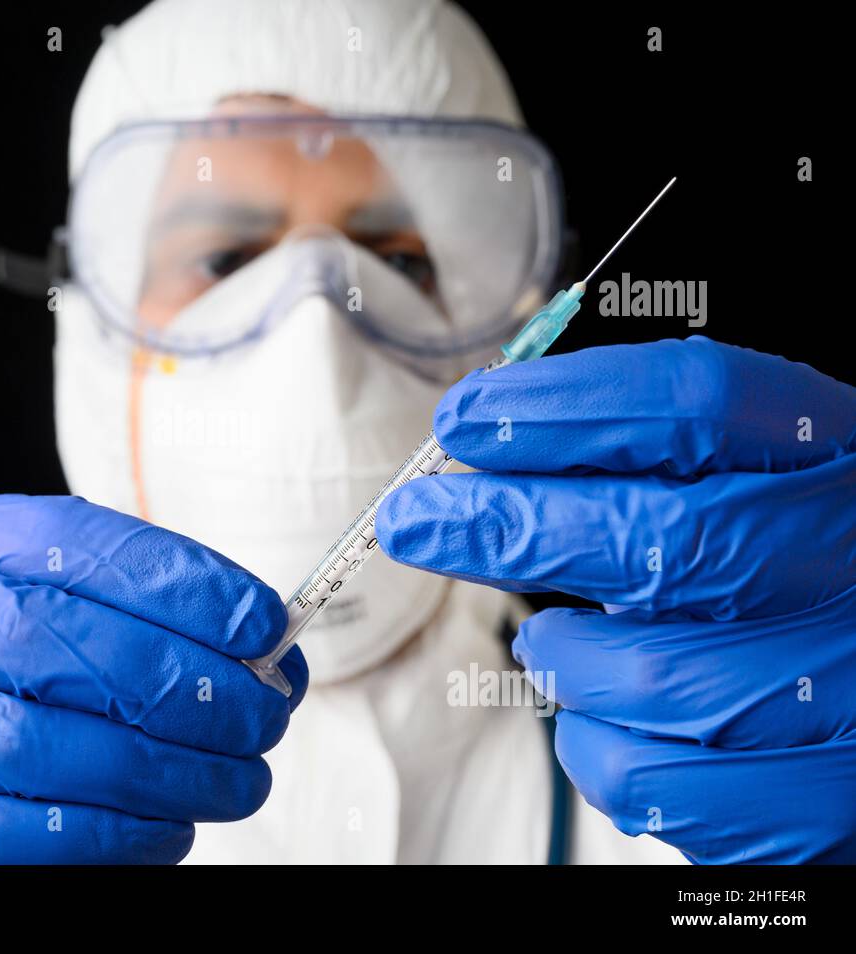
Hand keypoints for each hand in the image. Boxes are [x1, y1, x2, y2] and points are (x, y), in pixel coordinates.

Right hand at [0, 494, 306, 863]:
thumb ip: (93, 617)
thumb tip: (244, 644)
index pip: (51, 538)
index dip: (171, 578)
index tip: (260, 619)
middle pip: (42, 636)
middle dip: (178, 680)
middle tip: (262, 714)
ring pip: (26, 744)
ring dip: (159, 769)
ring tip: (235, 779)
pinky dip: (104, 838)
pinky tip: (162, 830)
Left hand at [376, 336, 855, 862]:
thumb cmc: (786, 573)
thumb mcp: (746, 483)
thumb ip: (644, 465)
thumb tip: (489, 462)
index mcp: (834, 456)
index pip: (701, 405)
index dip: (567, 408)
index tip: (465, 419)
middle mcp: (851, 561)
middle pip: (662, 536)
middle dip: (510, 526)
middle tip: (414, 518)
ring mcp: (845, 685)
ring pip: (650, 677)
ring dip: (562, 657)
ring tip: (545, 644)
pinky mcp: (815, 794)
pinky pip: (655, 780)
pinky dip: (593, 747)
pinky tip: (594, 718)